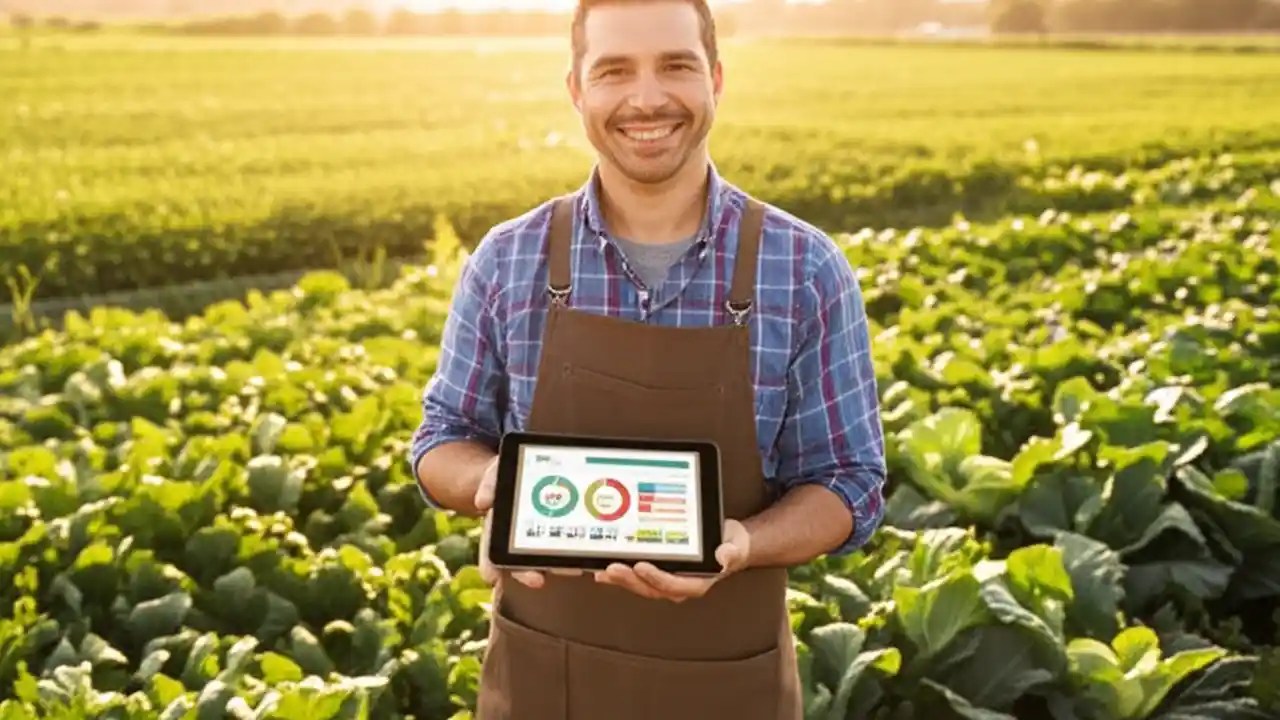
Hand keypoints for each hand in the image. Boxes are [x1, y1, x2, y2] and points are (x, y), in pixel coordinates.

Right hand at [475, 455, 580, 588]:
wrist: (538, 466)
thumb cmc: (515, 473)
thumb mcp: (500, 472)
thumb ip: (491, 483)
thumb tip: (483, 502)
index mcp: (502, 527)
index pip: (492, 550)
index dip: (491, 565)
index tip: (492, 578)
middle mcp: (523, 538)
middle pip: (522, 562)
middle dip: (528, 573)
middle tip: (536, 580)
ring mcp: (548, 538)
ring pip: (552, 559)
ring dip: (561, 567)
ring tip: (573, 569)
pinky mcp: (571, 533)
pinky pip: (578, 549)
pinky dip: (586, 557)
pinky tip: (597, 563)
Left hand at [594, 519, 750, 601]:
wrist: (729, 544)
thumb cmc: (730, 545)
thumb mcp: (734, 546)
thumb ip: (730, 552)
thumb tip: (724, 557)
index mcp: (698, 583)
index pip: (675, 585)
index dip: (657, 578)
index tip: (642, 567)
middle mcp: (679, 585)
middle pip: (651, 588)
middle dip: (631, 580)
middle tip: (613, 568)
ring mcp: (666, 580)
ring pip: (640, 585)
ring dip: (621, 579)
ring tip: (603, 571)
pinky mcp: (656, 573)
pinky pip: (636, 577)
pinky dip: (620, 574)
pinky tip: (603, 569)